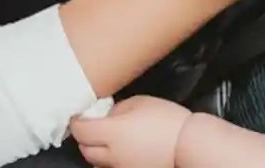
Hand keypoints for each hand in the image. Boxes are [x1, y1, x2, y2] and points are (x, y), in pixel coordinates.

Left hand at [71, 96, 192, 167]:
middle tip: (90, 126)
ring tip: (105, 140)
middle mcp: (113, 155)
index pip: (80, 131)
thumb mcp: (139, 103)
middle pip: (85, 151)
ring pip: (96, 164)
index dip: (76, 122)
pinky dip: (110, 161)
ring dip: (96, 152)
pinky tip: (120, 150)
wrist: (188, 143)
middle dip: (84, 138)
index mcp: (112, 132)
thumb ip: (116, 110)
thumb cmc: (166, 118)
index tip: (78, 116)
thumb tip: (105, 117)